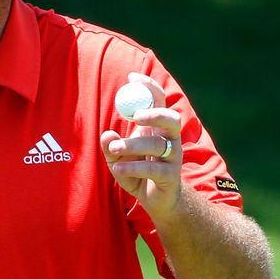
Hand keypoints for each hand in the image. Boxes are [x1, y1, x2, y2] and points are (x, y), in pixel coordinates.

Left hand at [99, 72, 182, 218]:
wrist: (155, 201)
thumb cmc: (136, 173)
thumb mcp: (117, 159)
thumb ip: (110, 146)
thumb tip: (107, 134)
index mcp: (157, 129)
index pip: (159, 101)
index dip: (148, 87)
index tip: (131, 77)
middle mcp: (169, 139)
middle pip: (170, 118)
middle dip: (155, 113)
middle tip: (136, 116)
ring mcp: (172, 158)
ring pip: (157, 144)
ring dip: (133, 144)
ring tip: (115, 148)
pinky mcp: (170, 176)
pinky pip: (153, 168)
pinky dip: (133, 167)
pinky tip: (118, 168)